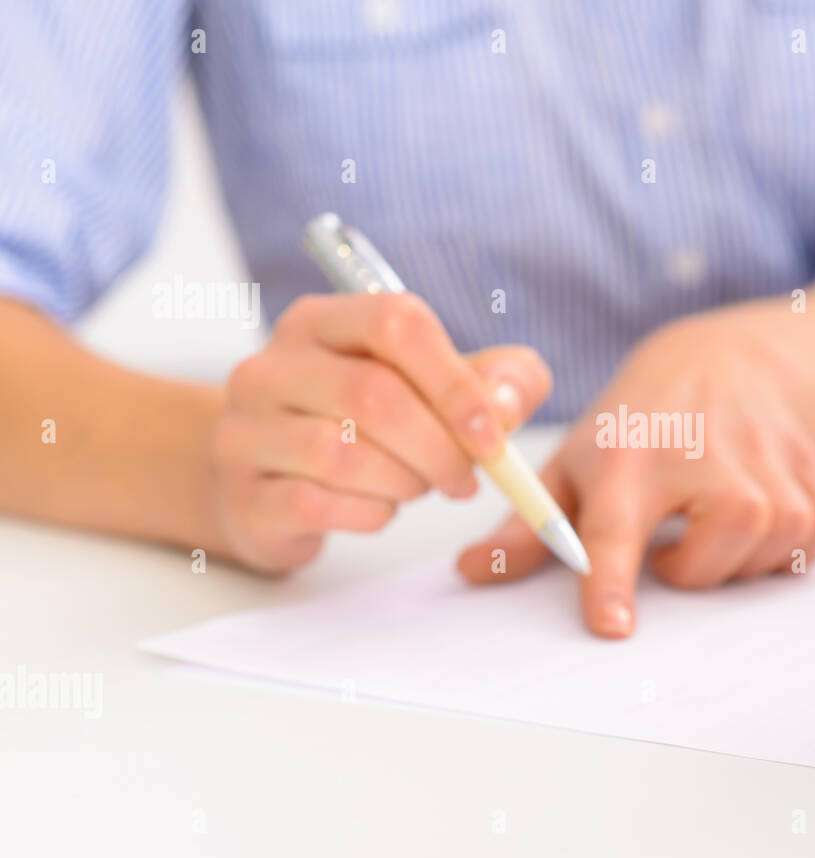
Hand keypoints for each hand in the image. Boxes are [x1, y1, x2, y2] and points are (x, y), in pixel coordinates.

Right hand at [210, 293, 551, 571]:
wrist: (268, 486)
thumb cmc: (365, 429)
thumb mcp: (436, 388)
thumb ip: (496, 381)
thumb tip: (506, 405)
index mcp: (321, 322)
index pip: (395, 322)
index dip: (454, 380)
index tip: (493, 435)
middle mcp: (271, 366)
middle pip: (373, 395)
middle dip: (439, 447)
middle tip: (466, 477)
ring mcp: (247, 429)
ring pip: (345, 455)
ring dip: (407, 482)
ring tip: (419, 486)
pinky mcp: (244, 493)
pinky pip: (320, 504)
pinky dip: (371, 514)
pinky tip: (380, 509)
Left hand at [457, 319, 814, 636]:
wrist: (718, 362)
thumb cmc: (637, 425)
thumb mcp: (575, 463)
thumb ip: (529, 525)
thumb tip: (472, 572)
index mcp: (628, 458)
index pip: (615, 530)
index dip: (612, 582)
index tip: (614, 625)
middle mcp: (702, 454)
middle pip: (706, 562)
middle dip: (689, 571)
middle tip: (674, 537)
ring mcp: (767, 460)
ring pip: (764, 554)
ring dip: (736, 557)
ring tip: (714, 519)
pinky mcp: (813, 469)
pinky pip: (813, 540)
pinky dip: (787, 544)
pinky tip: (760, 513)